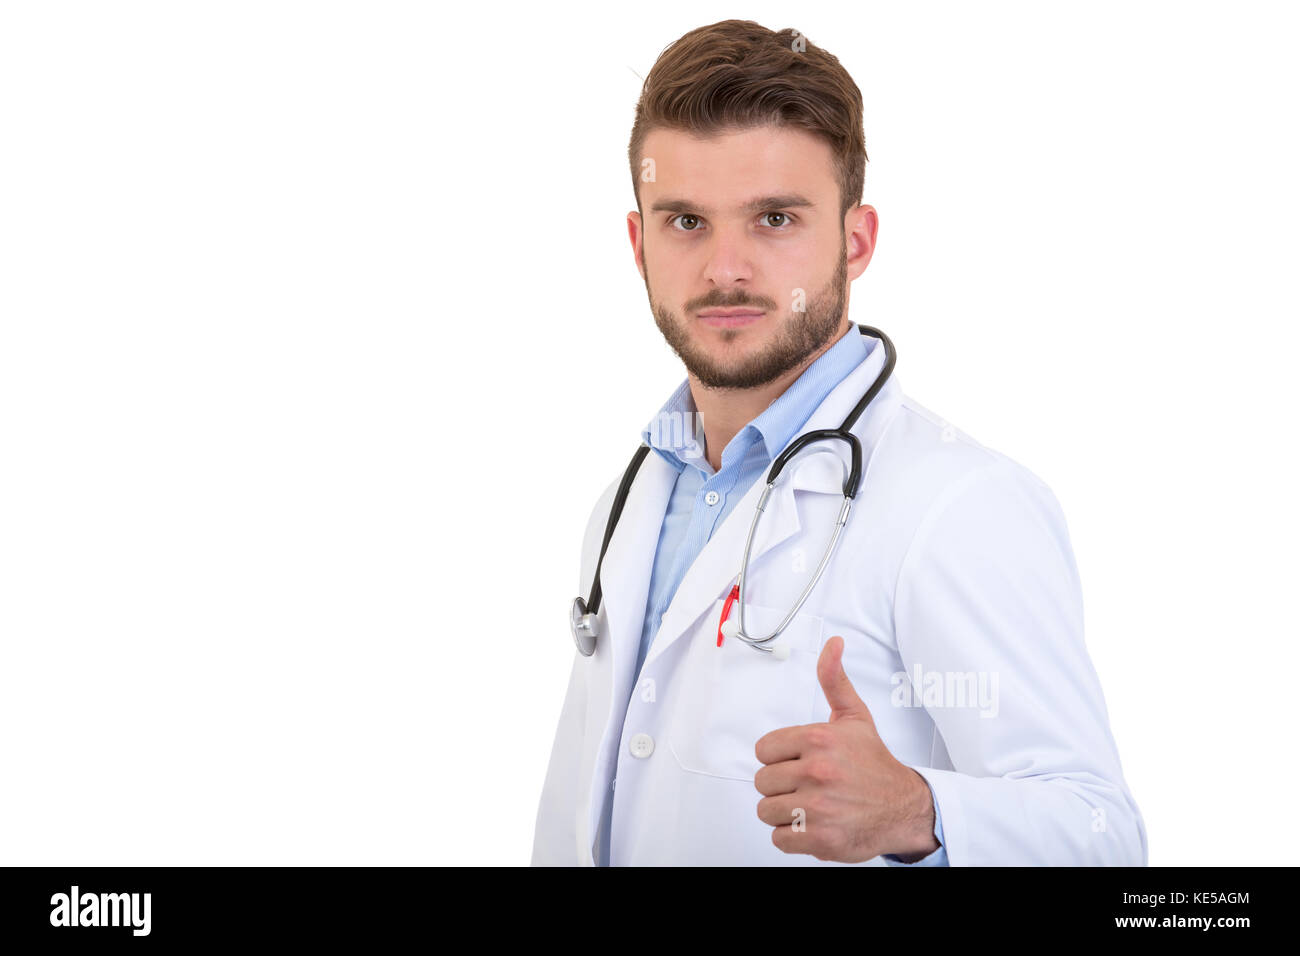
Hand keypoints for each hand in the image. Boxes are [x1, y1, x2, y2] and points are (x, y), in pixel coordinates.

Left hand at [754, 635, 939, 861]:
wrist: (903, 807)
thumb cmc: (874, 764)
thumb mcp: (854, 717)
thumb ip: (834, 679)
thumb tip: (833, 644)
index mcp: (819, 739)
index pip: (762, 751)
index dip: (778, 757)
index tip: (798, 761)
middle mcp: (817, 772)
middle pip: (762, 781)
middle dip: (781, 785)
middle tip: (806, 785)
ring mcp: (817, 808)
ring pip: (766, 810)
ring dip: (784, 812)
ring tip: (809, 805)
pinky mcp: (819, 839)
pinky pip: (779, 838)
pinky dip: (792, 836)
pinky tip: (812, 824)